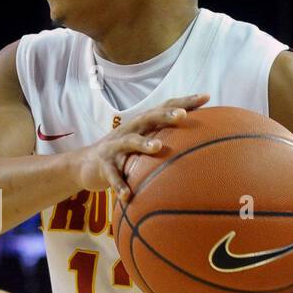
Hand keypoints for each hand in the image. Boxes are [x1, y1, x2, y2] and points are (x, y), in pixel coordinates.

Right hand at [72, 93, 209, 198]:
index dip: (185, 101)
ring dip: (143, 144)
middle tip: (183, 116)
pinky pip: (112, 175)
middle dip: (166, 115)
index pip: (164, 108)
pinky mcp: (103, 166)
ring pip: (129, 142)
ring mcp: (115, 147)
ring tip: (157, 148)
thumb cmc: (125, 155)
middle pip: (148, 118)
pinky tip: (127, 196)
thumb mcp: (144, 144)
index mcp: (142, 125)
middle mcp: (129, 131)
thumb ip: (166, 140)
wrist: (85, 165)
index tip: (206, 97)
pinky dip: (119, 185)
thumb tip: (203, 145)